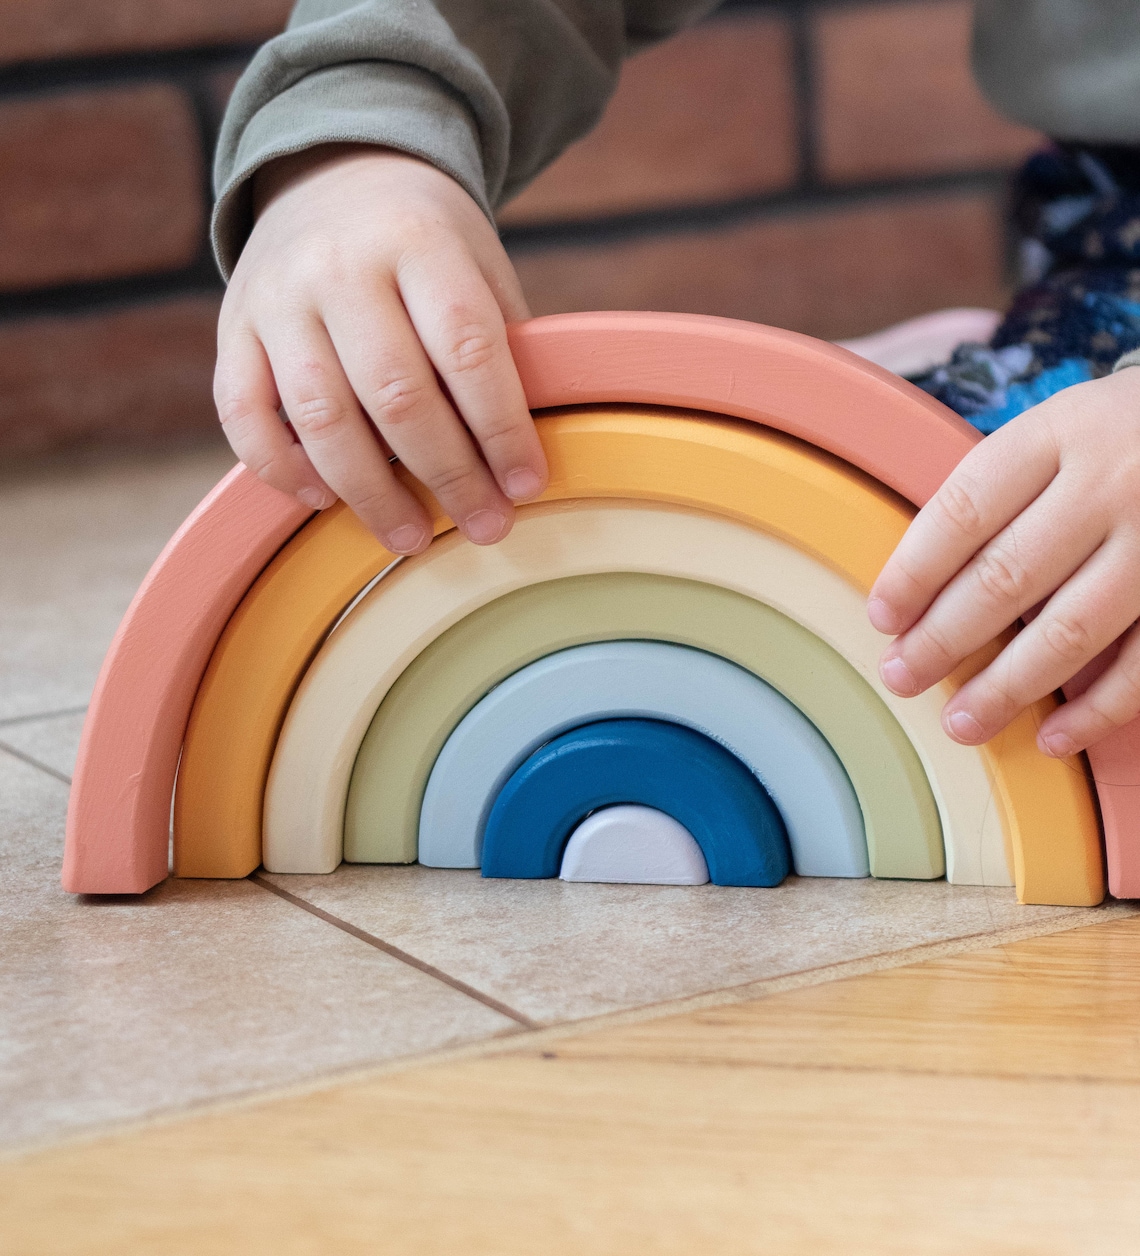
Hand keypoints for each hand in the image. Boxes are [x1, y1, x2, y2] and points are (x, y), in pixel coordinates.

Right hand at [214, 145, 546, 554]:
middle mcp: (339, 266)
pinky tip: (323, 502)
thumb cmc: (426, 243)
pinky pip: (243, 414)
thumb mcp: (478, 264)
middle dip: (448, 475)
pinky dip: (280, 469)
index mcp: (418, 241)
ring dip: (371, 492)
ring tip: (411, 538)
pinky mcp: (232, 328)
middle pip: (397, 395)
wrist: (335, 171)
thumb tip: (519, 454)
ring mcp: (276, 297)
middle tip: (485, 526)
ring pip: (321, 416)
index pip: (468, 350)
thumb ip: (500, 344)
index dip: (501, 428)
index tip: (527, 485)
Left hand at [868, 367, 1139, 756]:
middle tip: (901, 677)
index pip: (964, 513)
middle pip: (1007, 576)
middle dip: (942, 639)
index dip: (913, 573)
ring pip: (1070, 629)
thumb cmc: (1130, 436)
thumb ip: (1005, 492)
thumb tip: (923, 588)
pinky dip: (1098, 709)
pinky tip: (1054, 736)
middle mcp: (1112, 484)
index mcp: (1061, 433)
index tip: (883, 617)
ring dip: (1007, 688)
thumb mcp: (1064, 428)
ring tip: (961, 723)